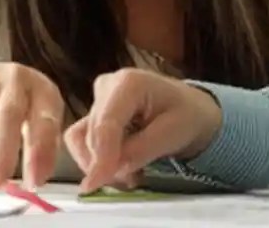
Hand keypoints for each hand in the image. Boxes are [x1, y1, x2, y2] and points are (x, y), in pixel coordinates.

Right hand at [0, 61, 64, 190]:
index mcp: (45, 90)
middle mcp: (18, 78)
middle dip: (2, 154)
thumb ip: (42, 151)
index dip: (40, 151)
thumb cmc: (24, 109)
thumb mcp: (40, 123)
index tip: (34, 180)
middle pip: (9, 116)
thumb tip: (36, 181)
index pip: (45, 120)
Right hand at [64, 68, 221, 192]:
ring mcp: (97, 99)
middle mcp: (106, 86)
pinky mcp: (92, 114)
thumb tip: (112, 170)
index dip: (100, 156)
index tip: (96, 184)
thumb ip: (140, 150)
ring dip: (99, 164)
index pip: (106, 124)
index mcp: (129, 83)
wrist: (188, 108)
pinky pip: (82, 142)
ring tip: (131, 174)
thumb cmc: (186, 115)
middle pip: (91, 134)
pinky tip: (122, 165)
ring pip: (80, 140)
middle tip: (133, 180)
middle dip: (106, 164)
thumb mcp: (172, 133)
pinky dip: (97, 161)